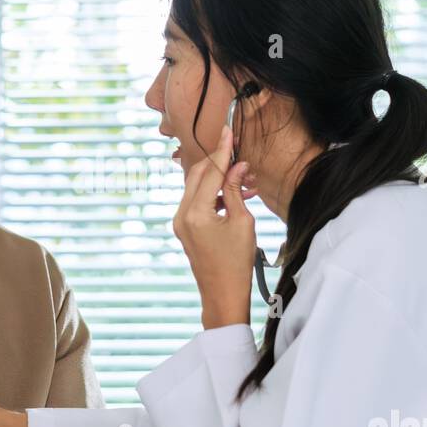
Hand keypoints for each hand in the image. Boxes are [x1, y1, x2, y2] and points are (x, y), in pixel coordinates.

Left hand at [173, 125, 256, 329]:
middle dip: (219, 161)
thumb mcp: (242, 223)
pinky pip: (197, 202)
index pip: (210, 172)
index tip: (228, 131)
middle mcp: (181, 215)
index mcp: (195, 213)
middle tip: (236, 148)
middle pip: (198, 175)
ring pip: (197, 187)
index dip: (222, 151)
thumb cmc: (236, 263)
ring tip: (246, 178)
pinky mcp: (185, 229)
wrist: (223, 295)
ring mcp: (180, 222)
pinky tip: (236, 193)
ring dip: (219, 179)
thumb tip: (238, 167)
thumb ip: (236, 191)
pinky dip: (215, 194)